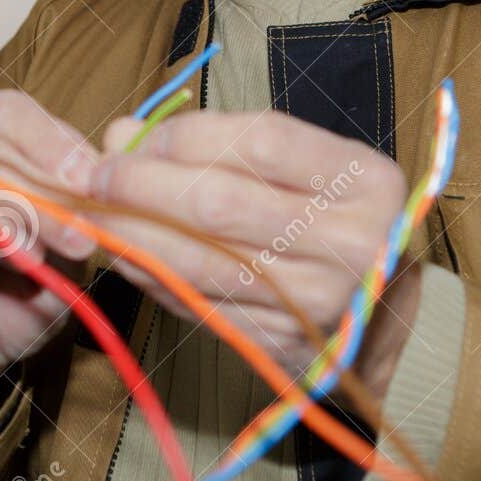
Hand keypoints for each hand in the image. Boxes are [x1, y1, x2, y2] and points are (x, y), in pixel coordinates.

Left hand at [86, 109, 423, 404]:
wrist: (387, 318)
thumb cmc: (336, 220)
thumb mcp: (308, 167)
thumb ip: (222, 144)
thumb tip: (123, 135)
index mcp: (364, 180)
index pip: (261, 141)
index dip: (184, 136)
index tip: (135, 137)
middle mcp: (350, 242)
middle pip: (222, 204)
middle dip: (142, 186)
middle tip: (95, 176)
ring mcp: (318, 302)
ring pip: (201, 262)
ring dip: (133, 236)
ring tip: (94, 214)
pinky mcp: (283, 345)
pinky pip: (199, 305)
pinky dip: (152, 277)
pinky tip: (125, 256)